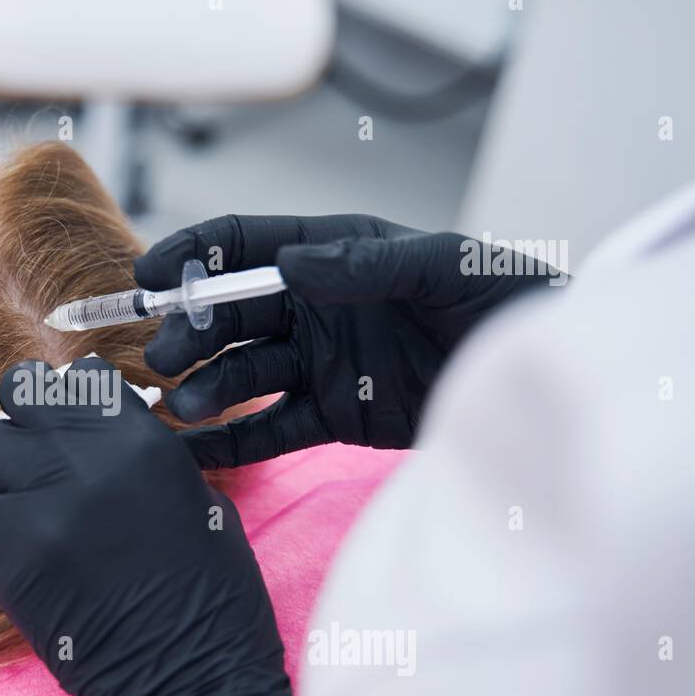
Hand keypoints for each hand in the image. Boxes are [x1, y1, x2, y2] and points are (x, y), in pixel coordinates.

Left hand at [0, 357, 297, 695]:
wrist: (186, 684)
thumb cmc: (209, 598)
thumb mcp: (200, 501)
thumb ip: (142, 454)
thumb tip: (99, 427)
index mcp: (147, 444)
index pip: (84, 378)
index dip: (72, 394)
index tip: (71, 415)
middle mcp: (92, 462)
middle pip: (23, 397)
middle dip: (30, 415)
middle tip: (40, 446)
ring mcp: (43, 505)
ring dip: (8, 466)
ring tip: (31, 499)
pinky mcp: (8, 552)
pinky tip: (9, 529)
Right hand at [136, 214, 567, 467]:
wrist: (545, 379)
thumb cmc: (505, 300)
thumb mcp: (447, 267)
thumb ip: (369, 263)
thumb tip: (290, 263)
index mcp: (335, 252)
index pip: (247, 245)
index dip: (193, 254)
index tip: (149, 272)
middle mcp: (315, 306)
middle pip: (232, 315)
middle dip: (192, 331)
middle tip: (167, 355)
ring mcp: (318, 363)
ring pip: (242, 374)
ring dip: (206, 388)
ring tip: (180, 408)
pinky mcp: (330, 416)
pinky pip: (267, 429)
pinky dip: (228, 441)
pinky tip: (189, 450)